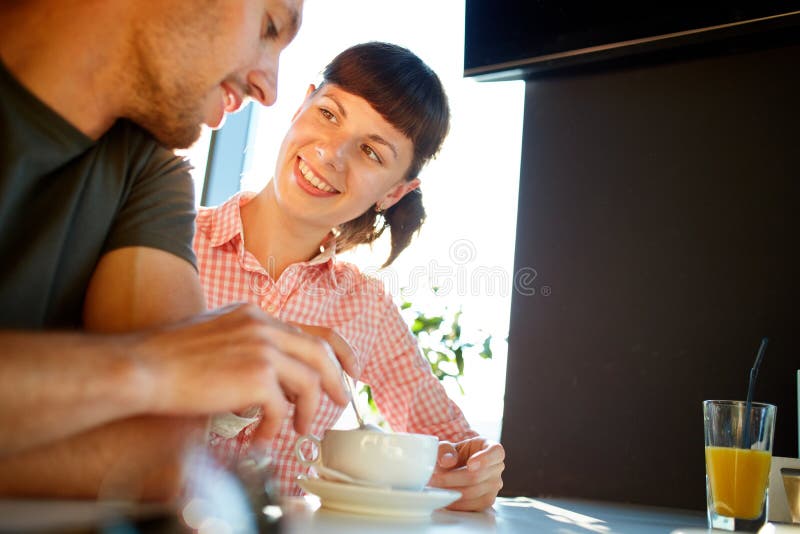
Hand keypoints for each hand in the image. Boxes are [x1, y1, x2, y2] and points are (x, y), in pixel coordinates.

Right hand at [131, 303, 348, 439]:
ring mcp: (262, 348)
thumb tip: (273, 379)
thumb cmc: (168, 357)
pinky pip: (281, 408)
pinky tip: (260, 436)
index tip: (350, 370)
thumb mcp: (216, 335)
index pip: (313, 329)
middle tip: (339, 402)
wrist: (142, 367)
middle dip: (335, 381)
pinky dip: (274, 427)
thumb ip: (247, 345)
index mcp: (256, 315)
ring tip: (297, 428)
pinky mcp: (255, 375)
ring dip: (308, 410)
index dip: (339, 351)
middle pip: (320, 353)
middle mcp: (264, 326)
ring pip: (308, 382)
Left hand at [428, 437, 504, 511]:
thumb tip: (447, 461)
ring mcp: (494, 486)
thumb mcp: (448, 447)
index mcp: (492, 448)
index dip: (484, 459)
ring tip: (435, 487)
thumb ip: (445, 450)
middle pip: (477, 476)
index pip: (495, 452)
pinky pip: (472, 505)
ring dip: (451, 491)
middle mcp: (497, 468)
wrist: (456, 469)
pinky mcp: (487, 501)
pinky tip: (444, 496)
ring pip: (473, 492)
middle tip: (434, 478)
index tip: (470, 464)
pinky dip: (456, 502)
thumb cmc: (455, 455)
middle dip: (452, 478)